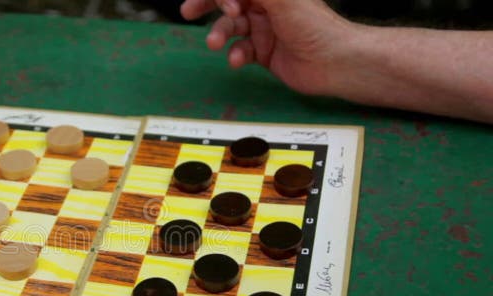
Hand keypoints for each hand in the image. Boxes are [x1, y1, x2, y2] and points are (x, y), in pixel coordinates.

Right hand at [180, 0, 356, 95]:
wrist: (335, 63)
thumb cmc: (315, 27)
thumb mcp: (281, 0)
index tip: (215, 2)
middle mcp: (266, 6)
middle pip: (229, 2)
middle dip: (208, 5)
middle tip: (188, 11)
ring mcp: (264, 29)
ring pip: (231, 27)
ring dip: (220, 34)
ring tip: (215, 44)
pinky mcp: (264, 53)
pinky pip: (240, 50)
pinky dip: (235, 54)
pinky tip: (237, 60)